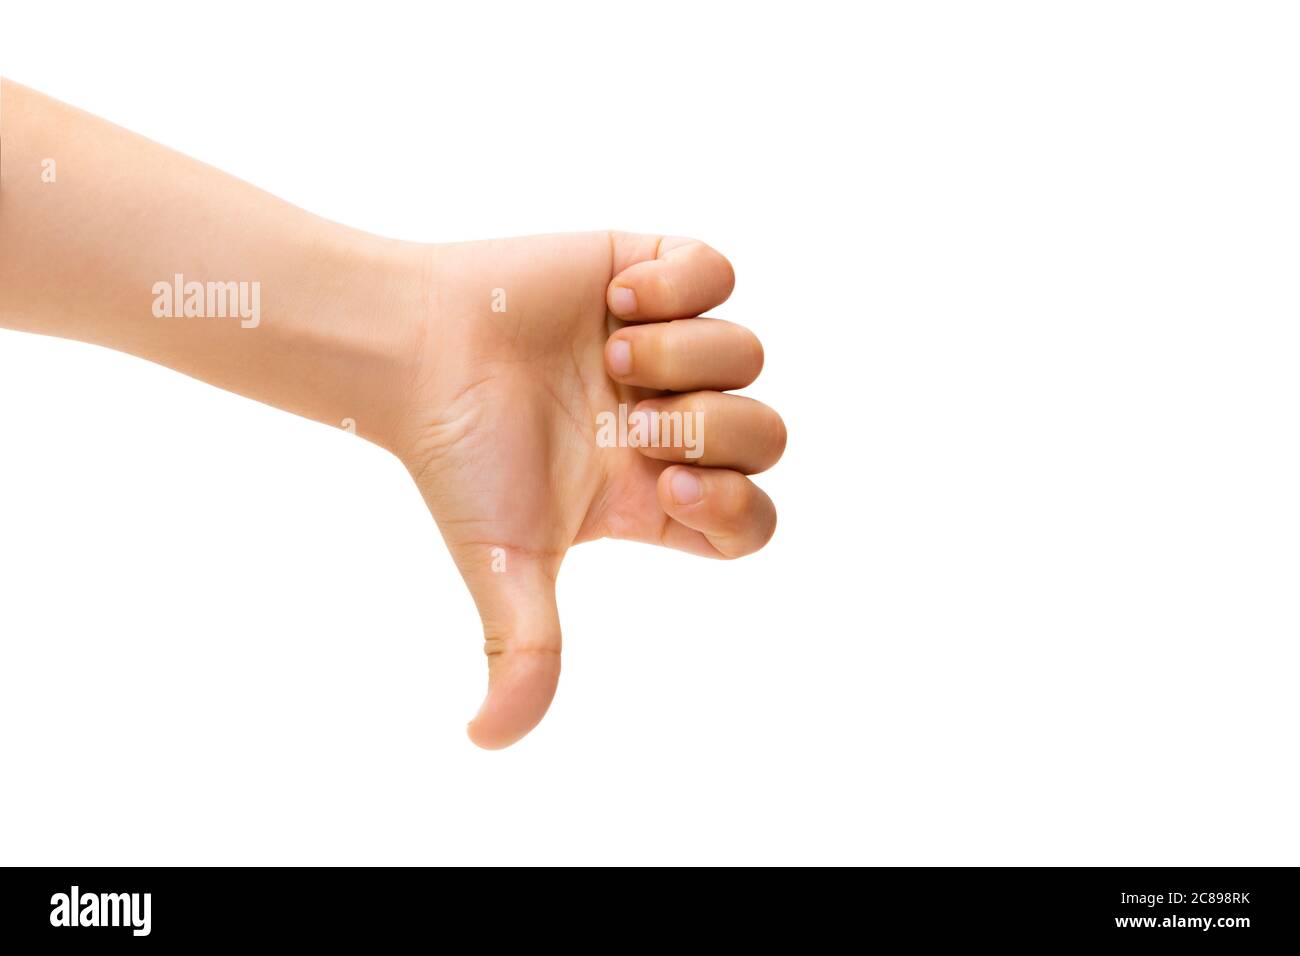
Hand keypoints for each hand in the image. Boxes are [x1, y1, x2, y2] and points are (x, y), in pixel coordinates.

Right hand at [398, 231, 785, 747]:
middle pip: (769, 434)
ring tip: (609, 355)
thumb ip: (525, 652)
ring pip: (750, 353)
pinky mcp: (649, 273)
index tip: (670, 487)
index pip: (753, 519)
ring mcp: (666, 347)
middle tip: (631, 420)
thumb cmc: (460, 458)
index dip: (739, 508)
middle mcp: (672, 423)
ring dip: (685, 355)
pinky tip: (620, 298)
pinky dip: (682, 282)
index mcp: (653, 494)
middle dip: (714, 429)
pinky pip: (719, 269)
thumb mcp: (502, 564)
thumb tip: (489, 742)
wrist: (415, 351)